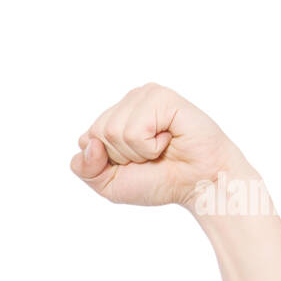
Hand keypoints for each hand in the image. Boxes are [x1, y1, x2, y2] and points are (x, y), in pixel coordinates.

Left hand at [68, 82, 258, 213]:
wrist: (197, 184)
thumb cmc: (158, 180)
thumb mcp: (109, 184)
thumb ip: (84, 169)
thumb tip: (88, 142)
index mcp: (114, 117)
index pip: (86, 140)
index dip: (106, 163)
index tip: (133, 164)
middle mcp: (128, 102)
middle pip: (97, 134)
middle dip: (122, 157)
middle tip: (150, 156)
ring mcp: (144, 96)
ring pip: (113, 132)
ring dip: (138, 152)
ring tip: (161, 147)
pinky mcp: (161, 97)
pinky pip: (134, 130)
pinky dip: (150, 146)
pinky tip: (169, 138)